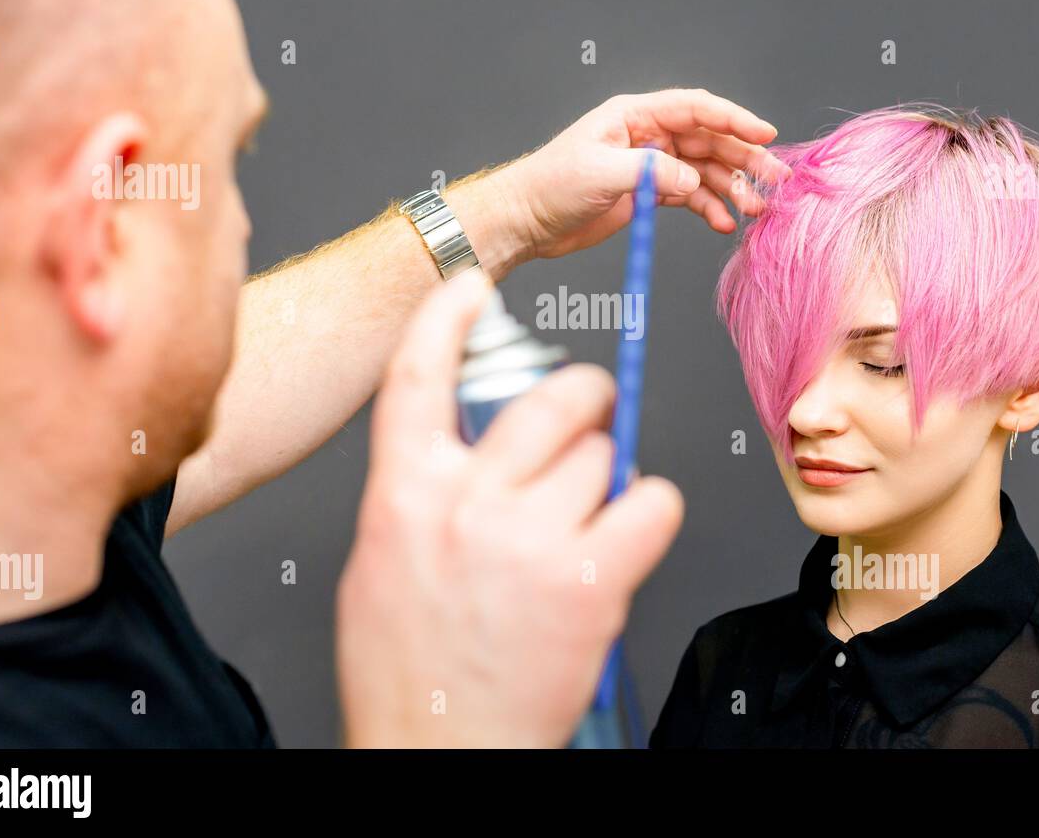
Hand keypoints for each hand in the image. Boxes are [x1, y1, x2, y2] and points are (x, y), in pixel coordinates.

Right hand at [335, 268, 683, 747]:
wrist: (439, 752)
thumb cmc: (411, 667)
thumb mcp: (386, 559)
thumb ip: (427, 491)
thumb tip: (479, 443)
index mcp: (403, 494)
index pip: (420, 374)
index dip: (448, 316)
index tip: (471, 286)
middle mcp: (466, 504)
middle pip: (553, 399)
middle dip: (584, 398)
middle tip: (590, 414)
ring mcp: (530, 540)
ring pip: (605, 455)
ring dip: (606, 480)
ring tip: (582, 529)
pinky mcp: (590, 581)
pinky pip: (651, 502)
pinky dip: (648, 513)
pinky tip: (623, 541)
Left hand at [497, 87, 792, 260]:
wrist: (526, 221)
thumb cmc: (551, 186)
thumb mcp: (600, 173)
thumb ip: (650, 172)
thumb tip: (691, 179)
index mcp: (634, 115)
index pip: (695, 108)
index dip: (733, 118)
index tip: (765, 133)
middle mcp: (647, 135)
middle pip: (708, 140)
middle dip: (744, 158)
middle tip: (776, 179)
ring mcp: (649, 164)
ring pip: (703, 170)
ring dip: (732, 188)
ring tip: (755, 209)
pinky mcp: (647, 194)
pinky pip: (689, 196)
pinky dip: (709, 208)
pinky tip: (724, 223)